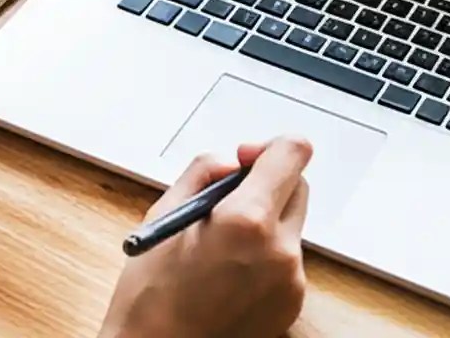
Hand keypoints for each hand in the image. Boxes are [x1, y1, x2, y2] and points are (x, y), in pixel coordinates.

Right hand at [101, 136, 313, 337]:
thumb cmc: (151, 296)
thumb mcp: (164, 216)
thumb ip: (204, 172)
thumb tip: (232, 160)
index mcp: (247, 221)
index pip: (294, 152)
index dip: (269, 147)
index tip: (246, 158)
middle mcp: (280, 250)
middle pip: (298, 187)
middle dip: (268, 184)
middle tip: (228, 200)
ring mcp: (291, 280)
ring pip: (290, 226)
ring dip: (266, 223)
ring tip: (221, 247)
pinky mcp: (293, 302)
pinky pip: (287, 260)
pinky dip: (266, 255)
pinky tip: (229, 273)